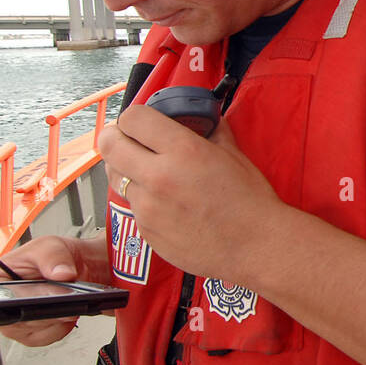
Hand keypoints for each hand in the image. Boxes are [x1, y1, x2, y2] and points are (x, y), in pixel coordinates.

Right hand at [0, 233, 109, 346]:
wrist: (71, 266)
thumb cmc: (49, 256)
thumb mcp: (49, 245)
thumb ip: (53, 256)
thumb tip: (62, 275)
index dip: (14, 302)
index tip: (34, 300)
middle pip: (16, 320)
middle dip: (43, 311)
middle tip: (64, 302)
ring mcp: (16, 323)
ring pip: (34, 331)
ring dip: (56, 318)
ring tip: (70, 303)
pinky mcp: (33, 333)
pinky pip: (47, 337)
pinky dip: (62, 326)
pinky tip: (70, 312)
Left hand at [98, 105, 289, 285]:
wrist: (256, 247)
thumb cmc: (250, 202)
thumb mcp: (234, 155)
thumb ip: (212, 132)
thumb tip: (205, 120)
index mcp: (183, 151)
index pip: (132, 119)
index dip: (135, 117)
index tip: (140, 122)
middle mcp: (159, 177)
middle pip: (109, 145)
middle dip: (115, 138)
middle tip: (127, 140)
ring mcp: (149, 208)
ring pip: (117, 178)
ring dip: (128, 171)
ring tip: (150, 174)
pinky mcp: (147, 232)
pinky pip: (133, 207)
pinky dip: (144, 201)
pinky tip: (168, 205)